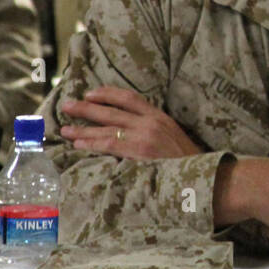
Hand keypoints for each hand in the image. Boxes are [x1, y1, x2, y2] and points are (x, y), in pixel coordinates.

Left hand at [60, 86, 201, 158]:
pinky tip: (79, 144)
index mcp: (160, 117)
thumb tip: (130, 128)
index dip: (107, 94)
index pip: (129, 97)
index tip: (90, 93)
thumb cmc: (188, 161)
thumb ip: (155, 129)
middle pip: (112, 111)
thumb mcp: (174, 137)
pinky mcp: (139, 152)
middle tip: (67, 106)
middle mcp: (151, 123)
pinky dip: (92, 144)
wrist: (203, 175)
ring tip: (65, 130)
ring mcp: (145, 137)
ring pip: (106, 129)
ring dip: (83, 129)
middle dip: (86, 108)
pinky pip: (109, 145)